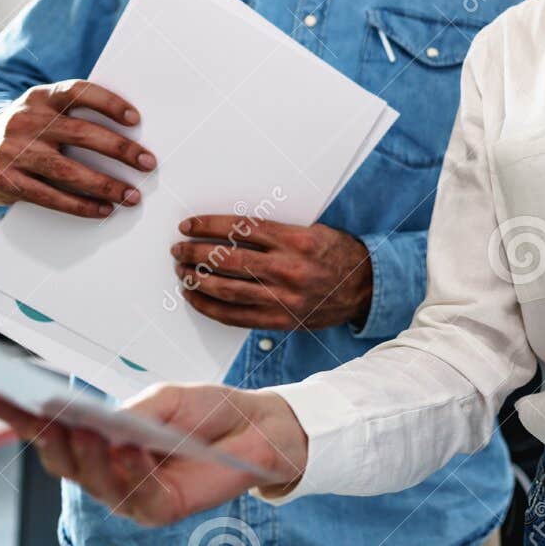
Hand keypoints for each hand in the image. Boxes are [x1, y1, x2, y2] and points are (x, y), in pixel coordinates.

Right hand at [0, 80, 155, 217]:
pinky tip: (103, 209)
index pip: (78, 92)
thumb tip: (133, 131)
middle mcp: (26, 121)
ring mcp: (13, 151)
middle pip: (80, 134)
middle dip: (119, 150)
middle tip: (148, 164)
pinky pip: (51, 196)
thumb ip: (76, 114)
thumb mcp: (45, 111)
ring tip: (131, 195)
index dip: (108, 103)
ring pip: (67, 170)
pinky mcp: (7, 180)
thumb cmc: (29, 130)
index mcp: (41, 97)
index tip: (136, 119)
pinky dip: (81, 205)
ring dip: (105, 185)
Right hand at [0, 383, 306, 526]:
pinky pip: (137, 494)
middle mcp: (106, 471)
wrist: (259, 427)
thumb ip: (132, 411)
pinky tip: (126, 446)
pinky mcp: (162, 510)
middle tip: (40, 410)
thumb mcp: (165, 399)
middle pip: (63, 459)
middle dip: (48, 435)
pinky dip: (129, 469)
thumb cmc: (207, 410)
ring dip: (87, 453)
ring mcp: (130, 494)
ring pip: (94, 480)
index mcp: (98, 441)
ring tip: (82, 426)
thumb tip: (99, 421)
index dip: (15, 414)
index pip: (48, 430)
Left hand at [170, 216, 372, 330]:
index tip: (189, 225)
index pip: (241, 229)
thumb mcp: (312, 232)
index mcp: (297, 241)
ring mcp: (284, 297)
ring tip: (182, 271)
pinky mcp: (281, 319)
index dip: (209, 226)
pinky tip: (195, 297)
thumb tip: (229, 232)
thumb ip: (274, 234)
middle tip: (179, 249)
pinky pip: (236, 316)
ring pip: (228, 289)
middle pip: (228, 260)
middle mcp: (289, 269)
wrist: (365, 288)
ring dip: (198, 280)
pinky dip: (210, 307)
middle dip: (196, 253)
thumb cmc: (338, 256)